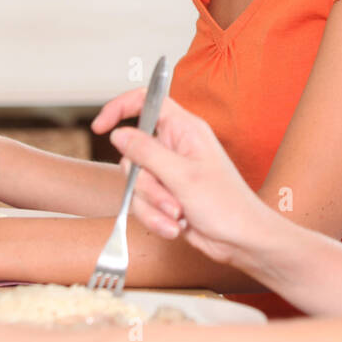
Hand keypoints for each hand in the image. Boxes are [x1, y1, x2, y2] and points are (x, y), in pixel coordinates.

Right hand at [90, 92, 273, 266]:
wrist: (240, 240)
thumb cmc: (226, 205)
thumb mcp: (182, 176)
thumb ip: (147, 152)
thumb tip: (119, 134)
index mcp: (185, 130)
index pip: (147, 101)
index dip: (120, 107)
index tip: (100, 126)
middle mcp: (176, 147)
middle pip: (134, 153)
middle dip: (146, 183)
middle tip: (170, 198)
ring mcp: (170, 173)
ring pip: (136, 183)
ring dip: (153, 205)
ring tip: (178, 215)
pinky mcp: (167, 196)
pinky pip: (143, 203)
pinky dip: (156, 218)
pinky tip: (176, 226)